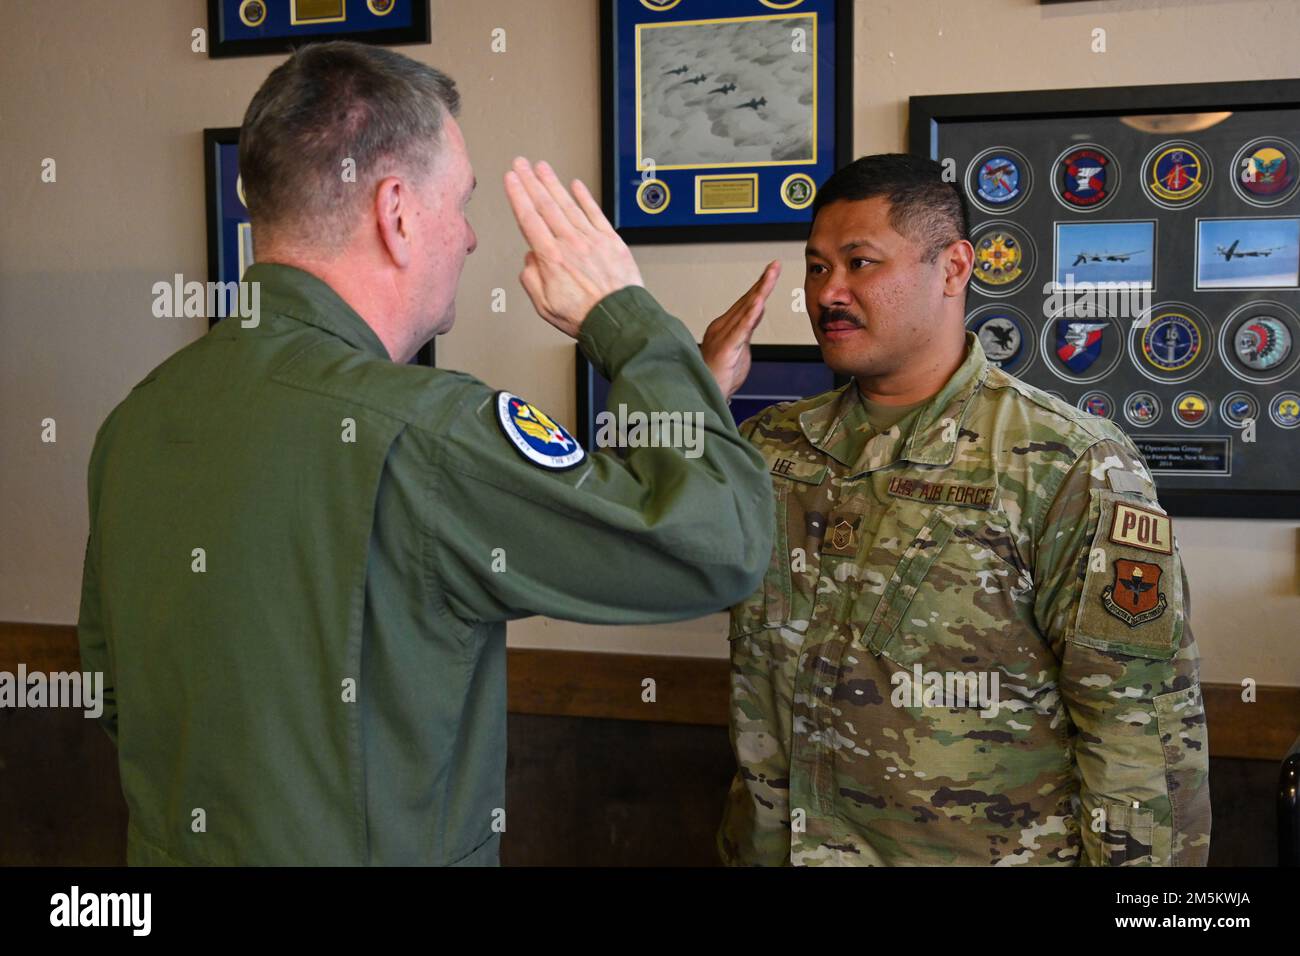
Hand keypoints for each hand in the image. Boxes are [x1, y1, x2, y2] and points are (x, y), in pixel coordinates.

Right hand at [503, 157, 643, 337]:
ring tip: (542, 167)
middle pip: (546, 205)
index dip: (518, 196)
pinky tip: (576, 185)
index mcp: (552, 259)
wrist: (619, 321)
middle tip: (521, 164)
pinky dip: (585, 197)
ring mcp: (592, 240)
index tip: (510, 179)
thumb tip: (530, 260)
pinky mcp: (611, 241)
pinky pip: (595, 213)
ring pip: (569, 205)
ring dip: (553, 183)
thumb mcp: (545, 306)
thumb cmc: (584, 316)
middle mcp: (571, 244)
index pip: (529, 219)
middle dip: (531, 181)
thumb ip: (532, 280)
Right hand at [701, 261, 781, 398]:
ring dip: (760, 291)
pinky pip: (741, 329)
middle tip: (775, 265)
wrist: (703, 396)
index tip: (772, 270)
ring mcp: (722, 337)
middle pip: (746, 300)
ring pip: (745, 310)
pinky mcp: (726, 349)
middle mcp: (721, 327)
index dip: (760, 285)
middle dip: (763, 282)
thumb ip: (747, 328)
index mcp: (724, 326)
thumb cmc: (719, 376)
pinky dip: (751, 314)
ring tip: (771, 275)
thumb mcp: (739, 348)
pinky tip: (759, 302)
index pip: (746, 302)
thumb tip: (758, 309)